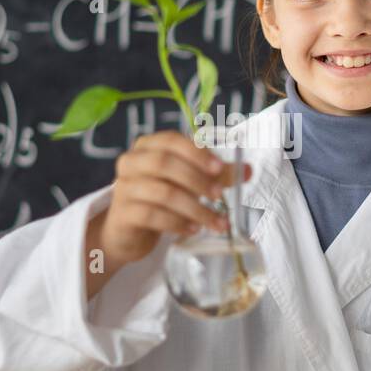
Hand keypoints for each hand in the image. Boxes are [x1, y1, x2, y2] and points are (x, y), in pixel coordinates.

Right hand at [96, 130, 250, 266]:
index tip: (219, 168)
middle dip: (197, 179)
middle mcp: (132, 162)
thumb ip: (215, 174)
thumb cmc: (160, 199)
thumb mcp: (187, 182)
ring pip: (163, 193)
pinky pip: (153, 216)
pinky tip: (193, 229)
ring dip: (195, 208)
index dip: (196, 153)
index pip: (171, 140)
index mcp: (148, 146)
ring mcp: (124, 188)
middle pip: (165, 164)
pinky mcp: (123, 214)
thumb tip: (246, 170)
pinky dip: (177, 223)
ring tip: (215, 221)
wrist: (128, 230)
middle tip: (219, 196)